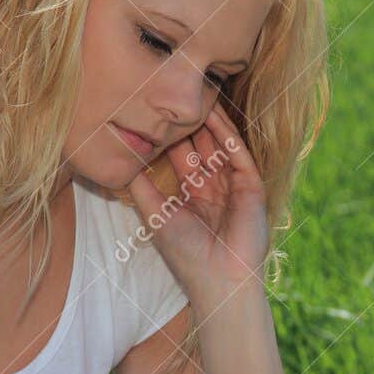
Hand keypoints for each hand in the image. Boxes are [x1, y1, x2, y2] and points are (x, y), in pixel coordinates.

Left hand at [124, 102, 269, 307]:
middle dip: (191, 124)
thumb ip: (141, 187)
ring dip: (211, 122)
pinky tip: (215, 116)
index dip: (172, 137)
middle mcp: (214, 188)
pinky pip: (238, 154)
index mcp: (193, 196)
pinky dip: (228, 135)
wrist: (218, 278)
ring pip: (221, 146)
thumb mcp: (156, 215)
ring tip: (198, 95)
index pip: (183, 158)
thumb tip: (123, 160)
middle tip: (177, 95)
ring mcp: (233, 186)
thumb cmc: (185, 254)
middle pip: (202, 147)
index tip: (155, 112)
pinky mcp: (250, 186)